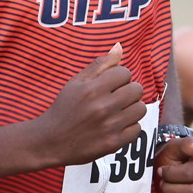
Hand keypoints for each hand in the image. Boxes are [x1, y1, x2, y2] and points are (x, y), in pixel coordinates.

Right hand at [36, 43, 146, 166]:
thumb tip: (119, 48)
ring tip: (118, 111)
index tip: (111, 85)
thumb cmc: (64, 109)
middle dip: (128, 91)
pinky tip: (116, 125)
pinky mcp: (114, 143)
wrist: (51, 141)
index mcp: (92, 89)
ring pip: (140, 109)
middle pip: (137, 90)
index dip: (120, 77)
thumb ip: (99, 65)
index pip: (125, 73)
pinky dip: (129, 127)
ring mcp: (109, 126)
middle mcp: (102, 107)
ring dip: (131, 108)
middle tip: (116, 98)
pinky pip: (138, 129)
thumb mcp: (76, 83)